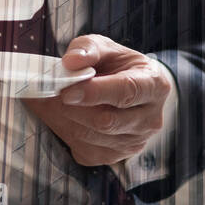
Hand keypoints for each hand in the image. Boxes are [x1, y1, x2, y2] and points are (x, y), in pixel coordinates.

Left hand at [24, 34, 172, 167]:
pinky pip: (84, 149)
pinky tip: (61, 114)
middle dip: (72, 107)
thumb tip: (71, 62)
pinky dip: (65, 131)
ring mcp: (135, 142)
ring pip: (91, 137)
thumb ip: (88, 49)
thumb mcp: (106, 48)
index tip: (67, 91)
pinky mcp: (115, 157)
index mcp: (154, 85)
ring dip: (63, 119)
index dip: (94, 92)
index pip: (126, 91)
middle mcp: (150, 119)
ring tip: (51, 100)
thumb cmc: (118, 67)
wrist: (129, 90)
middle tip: (50, 92)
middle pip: (106, 120)